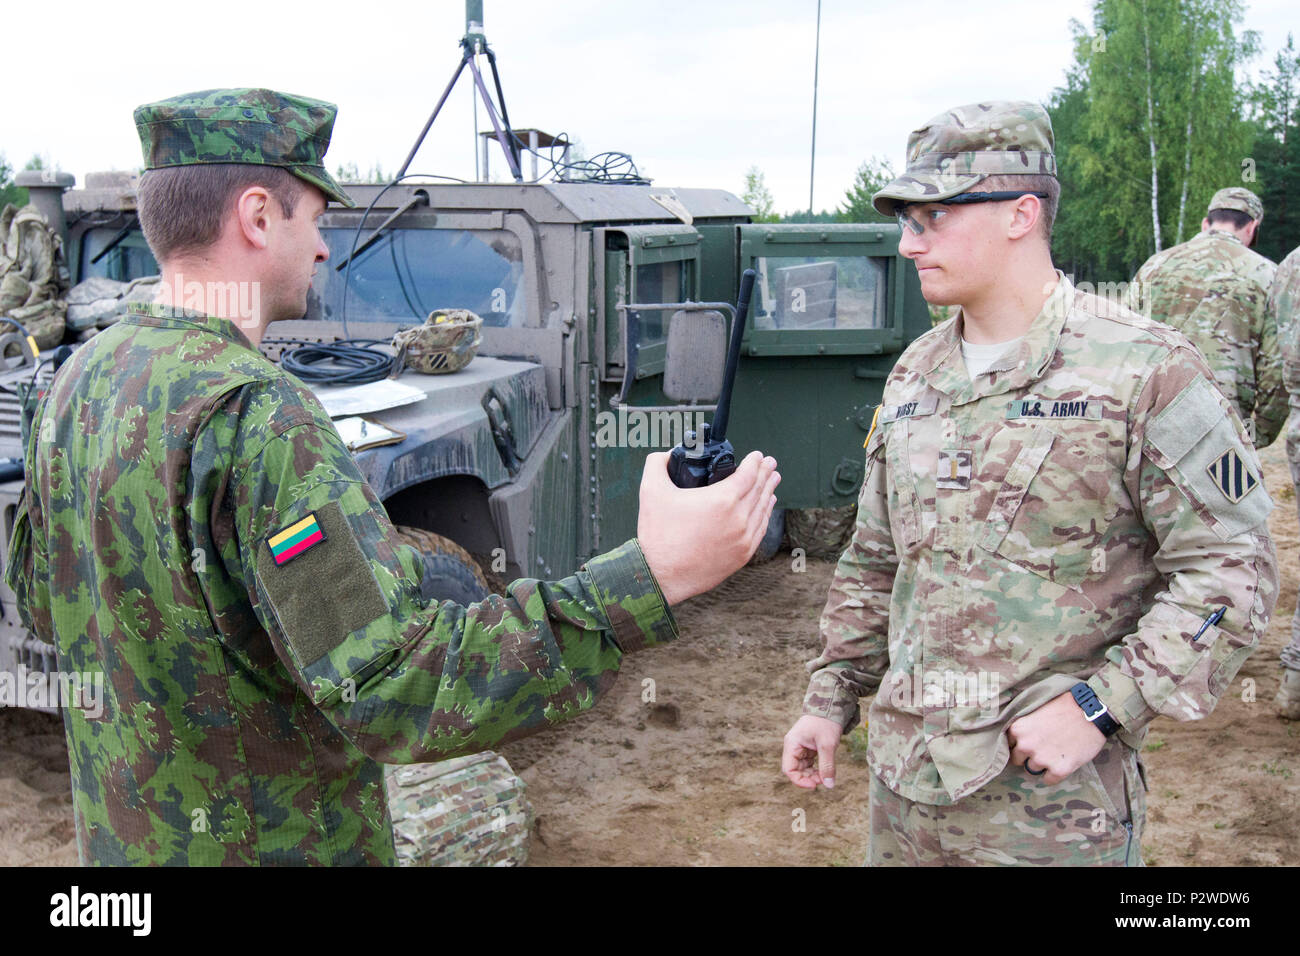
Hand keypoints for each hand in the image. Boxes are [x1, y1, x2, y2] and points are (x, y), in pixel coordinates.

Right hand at [637, 449, 779, 604]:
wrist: (660, 575)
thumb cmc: (657, 535)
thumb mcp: (651, 490)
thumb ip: (657, 464)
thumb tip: (665, 455)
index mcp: (722, 500)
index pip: (748, 474)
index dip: (754, 462)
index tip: (757, 455)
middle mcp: (739, 519)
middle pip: (759, 490)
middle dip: (766, 474)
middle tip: (771, 463)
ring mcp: (743, 539)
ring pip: (763, 510)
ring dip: (769, 492)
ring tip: (773, 480)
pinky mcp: (742, 556)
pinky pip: (760, 530)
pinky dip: (766, 515)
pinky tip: (767, 507)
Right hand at [781, 714, 842, 789]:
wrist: (831, 707)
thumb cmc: (826, 723)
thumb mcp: (827, 745)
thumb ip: (827, 765)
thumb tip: (828, 785)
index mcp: (792, 744)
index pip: (789, 769)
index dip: (799, 780)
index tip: (814, 785)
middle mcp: (793, 746)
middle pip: (796, 770)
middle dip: (808, 778)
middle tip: (824, 780)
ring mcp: (801, 747)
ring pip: (803, 768)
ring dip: (813, 774)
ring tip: (826, 776)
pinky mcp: (808, 748)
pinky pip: (810, 763)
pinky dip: (817, 769)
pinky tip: (825, 770)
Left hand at [1006, 691, 1106, 784]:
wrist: (1091, 712)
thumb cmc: (1065, 706)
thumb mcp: (1036, 710)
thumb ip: (1024, 726)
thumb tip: (1018, 737)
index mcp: (1018, 729)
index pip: (1009, 744)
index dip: (1020, 743)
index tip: (1030, 741)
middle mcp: (1026, 746)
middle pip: (1018, 760)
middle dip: (1028, 756)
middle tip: (1042, 749)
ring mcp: (1042, 759)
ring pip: (1033, 770)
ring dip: (1042, 765)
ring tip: (1055, 753)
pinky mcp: (1059, 770)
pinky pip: (1049, 780)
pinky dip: (1054, 775)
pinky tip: (1062, 763)